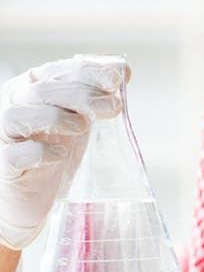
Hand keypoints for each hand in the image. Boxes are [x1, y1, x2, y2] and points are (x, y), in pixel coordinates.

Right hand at [0, 57, 122, 249]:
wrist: (31, 201)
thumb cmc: (53, 157)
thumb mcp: (78, 124)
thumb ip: (95, 98)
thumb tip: (124, 70)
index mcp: (31, 90)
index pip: (57, 71)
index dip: (86, 72)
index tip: (116, 79)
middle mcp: (14, 107)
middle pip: (42, 90)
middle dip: (82, 95)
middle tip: (114, 107)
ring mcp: (6, 136)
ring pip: (20, 115)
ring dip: (55, 117)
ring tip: (83, 127)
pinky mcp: (6, 166)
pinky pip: (16, 155)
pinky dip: (39, 152)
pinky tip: (60, 155)